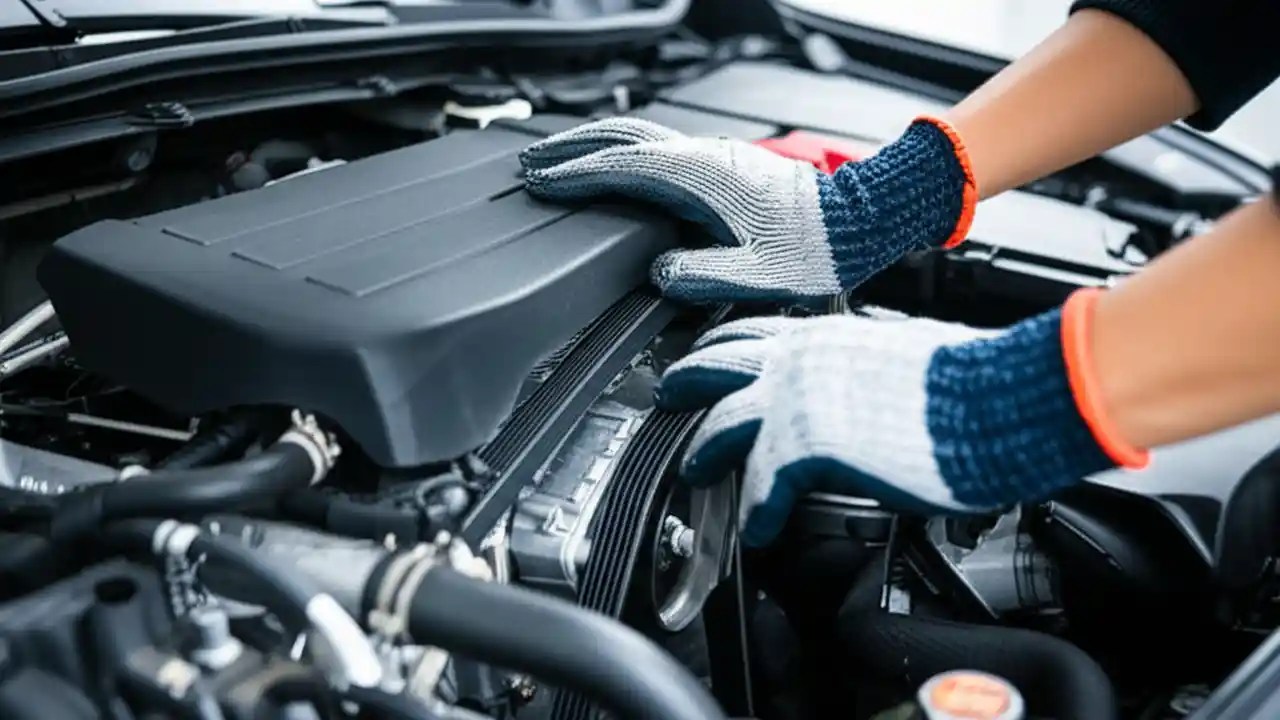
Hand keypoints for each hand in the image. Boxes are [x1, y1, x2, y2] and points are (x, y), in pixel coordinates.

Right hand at [519, 116, 976, 302]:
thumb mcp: (762, 275)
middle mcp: (704, 158)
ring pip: (640, 136)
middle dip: (571, 149)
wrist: (860, 223)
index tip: (539, 182)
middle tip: (529, 164)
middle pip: (623, 139)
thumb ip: (706, 275)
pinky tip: (616, 166)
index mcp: (703, 179)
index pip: (622, 168)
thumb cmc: (816, 252)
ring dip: (595, 144)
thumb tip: (660, 274)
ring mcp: (713, 157)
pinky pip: (657, 147)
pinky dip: (623, 150)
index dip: (575, 175)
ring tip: (558, 158)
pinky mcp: (722, 165)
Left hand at [654, 292, 1141, 545]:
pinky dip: (755, 510)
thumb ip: (856, 362)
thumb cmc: (963, 380)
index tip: (704, 359)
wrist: (991, 399)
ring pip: (725, 423)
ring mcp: (798, 401)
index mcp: (822, 334)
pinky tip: (756, 528)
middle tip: (666, 395)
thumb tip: (850, 381)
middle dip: (686, 381)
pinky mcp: (807, 446)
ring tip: (692, 470)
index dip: (720, 349)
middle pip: (719, 366)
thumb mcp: (896, 351)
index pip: (752, 334)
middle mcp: (800, 359)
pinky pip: (762, 484)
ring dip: (704, 450)